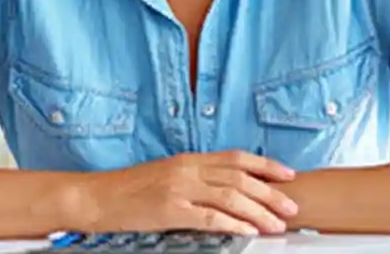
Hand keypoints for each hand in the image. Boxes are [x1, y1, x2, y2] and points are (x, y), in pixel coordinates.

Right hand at [76, 150, 298, 234]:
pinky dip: (234, 225)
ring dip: (259, 211)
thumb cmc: (130, 190)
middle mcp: (188, 169)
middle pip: (240, 178)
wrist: (98, 198)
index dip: (266, 165)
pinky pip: (210, 218)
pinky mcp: (171, 210)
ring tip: (277, 224)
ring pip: (231, 197)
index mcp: (189, 159)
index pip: (237, 158)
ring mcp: (180, 189)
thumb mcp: (167, 174)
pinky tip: (249, 232)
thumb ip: (196, 177)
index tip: (288, 174)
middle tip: (291, 206)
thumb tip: (227, 189)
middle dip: (271, 193)